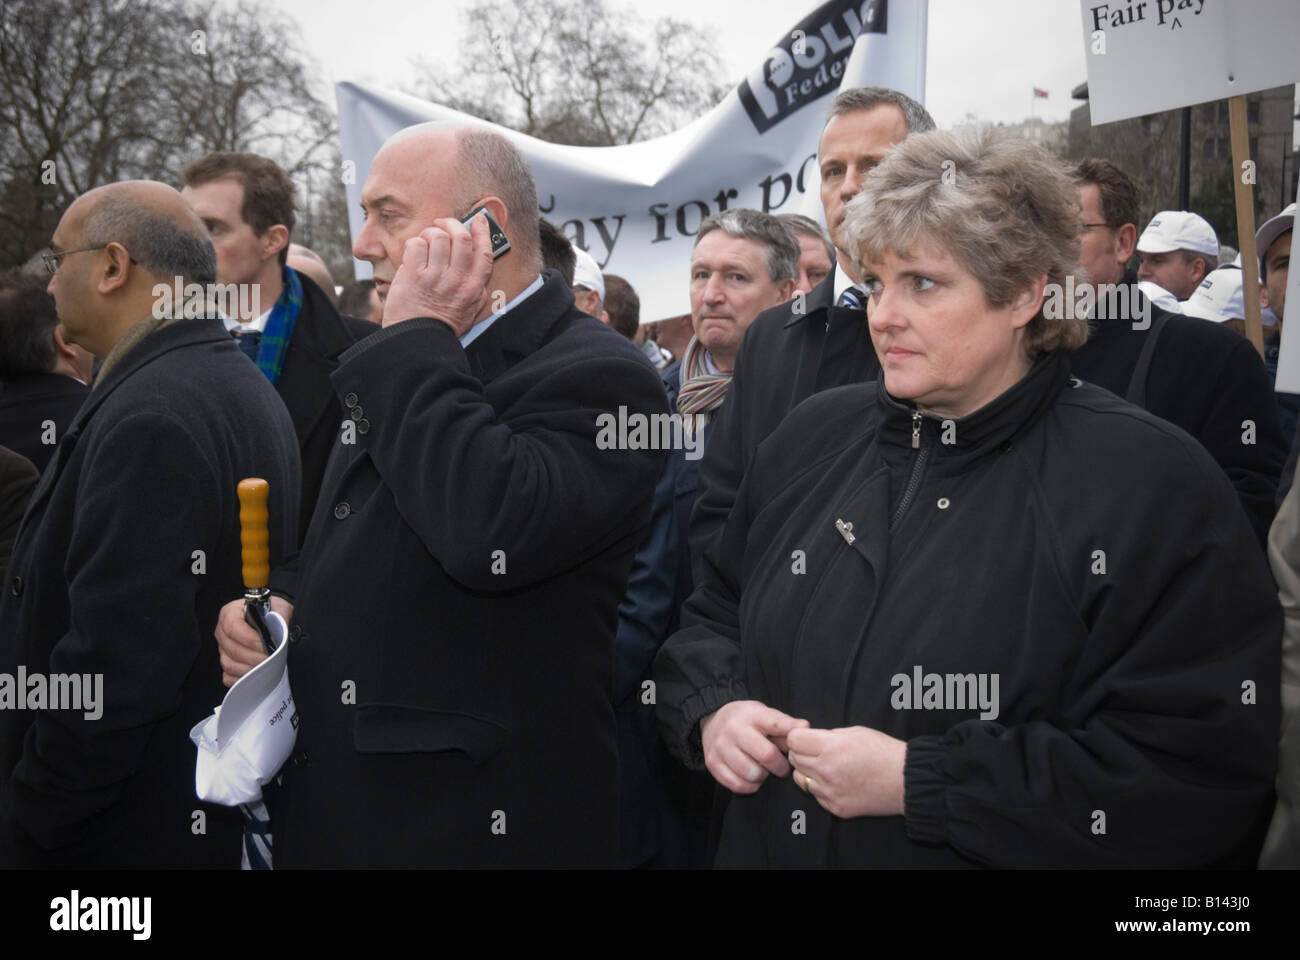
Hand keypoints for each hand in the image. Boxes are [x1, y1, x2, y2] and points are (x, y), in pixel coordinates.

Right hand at [215, 596, 293, 686]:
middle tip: (272, 660)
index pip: (233, 627)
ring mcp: (222, 649)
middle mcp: (222, 631)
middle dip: (255, 657)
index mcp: (230, 613)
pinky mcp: (226, 662)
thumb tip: (281, 633)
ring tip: (268, 668)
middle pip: (233, 649)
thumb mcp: (278, 607)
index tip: (266, 646)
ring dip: (250, 669)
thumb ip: (279, 617)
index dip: (250, 639)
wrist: (271, 616)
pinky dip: (243, 678)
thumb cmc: (271, 611)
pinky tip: (258, 675)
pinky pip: (229, 676)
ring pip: (230, 665)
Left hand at [382, 214, 495, 334]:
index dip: (482, 230)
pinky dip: (414, 243)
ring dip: (430, 233)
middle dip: (452, 224)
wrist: (417, 342)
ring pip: (438, 237)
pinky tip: (412, 253)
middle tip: (443, 224)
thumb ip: (477, 290)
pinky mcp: (413, 275)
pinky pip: (416, 244)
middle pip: (461, 237)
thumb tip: (480, 267)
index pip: (484, 251)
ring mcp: (435, 276)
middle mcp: (457, 280)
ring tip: (425, 240)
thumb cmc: (441, 327)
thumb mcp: (470, 311)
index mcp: (474, 288)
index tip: (477, 219)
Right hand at [699, 700, 808, 793]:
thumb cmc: (748, 720)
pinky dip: (749, 786)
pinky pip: (737, 785)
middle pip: (767, 756)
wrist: (714, 719)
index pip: (777, 724)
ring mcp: (721, 747)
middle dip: (780, 766)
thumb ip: (785, 724)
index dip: (791, 739)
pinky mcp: (712, 763)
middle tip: (780, 766)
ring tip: (762, 769)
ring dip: (762, 777)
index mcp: (752, 715)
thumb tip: (805, 728)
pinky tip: (751, 777)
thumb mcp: (765, 715)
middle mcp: (734, 730)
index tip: (796, 747)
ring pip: (751, 774)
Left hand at [787, 725, 906, 817]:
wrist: (905, 781)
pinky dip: (820, 788)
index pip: (794, 740)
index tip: (805, 737)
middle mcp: (826, 770)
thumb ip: (828, 735)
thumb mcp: (855, 732)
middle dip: (801, 752)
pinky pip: (815, 796)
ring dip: (807, 771)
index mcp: (831, 747)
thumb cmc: (883, 752)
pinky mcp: (836, 808)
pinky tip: (836, 782)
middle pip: (794, 759)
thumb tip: (809, 738)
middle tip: (815, 750)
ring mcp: (830, 792)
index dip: (798, 736)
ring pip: (799, 779)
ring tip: (825, 767)